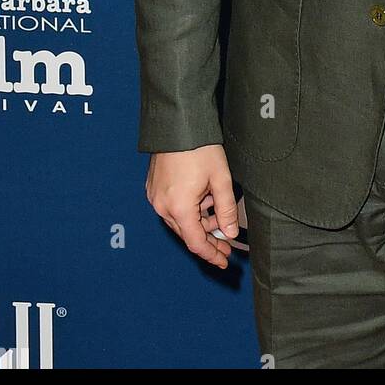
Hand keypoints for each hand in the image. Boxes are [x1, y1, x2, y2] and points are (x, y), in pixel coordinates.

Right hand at [145, 145, 238, 269]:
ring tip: (219, 210)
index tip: (224, 261)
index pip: (196, 243)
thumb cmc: (200, 148)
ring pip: (181, 220)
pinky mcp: (154, 188)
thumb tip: (230, 233)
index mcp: (179, 208)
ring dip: (200, 221)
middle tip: (227, 242)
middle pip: (188, 233)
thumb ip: (226, 209)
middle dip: (209, 238)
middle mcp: (163, 207)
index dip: (212, 254)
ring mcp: (155, 197)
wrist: (177, 123)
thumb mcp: (221, 179)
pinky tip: (204, 198)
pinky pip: (173, 207)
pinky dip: (189, 209)